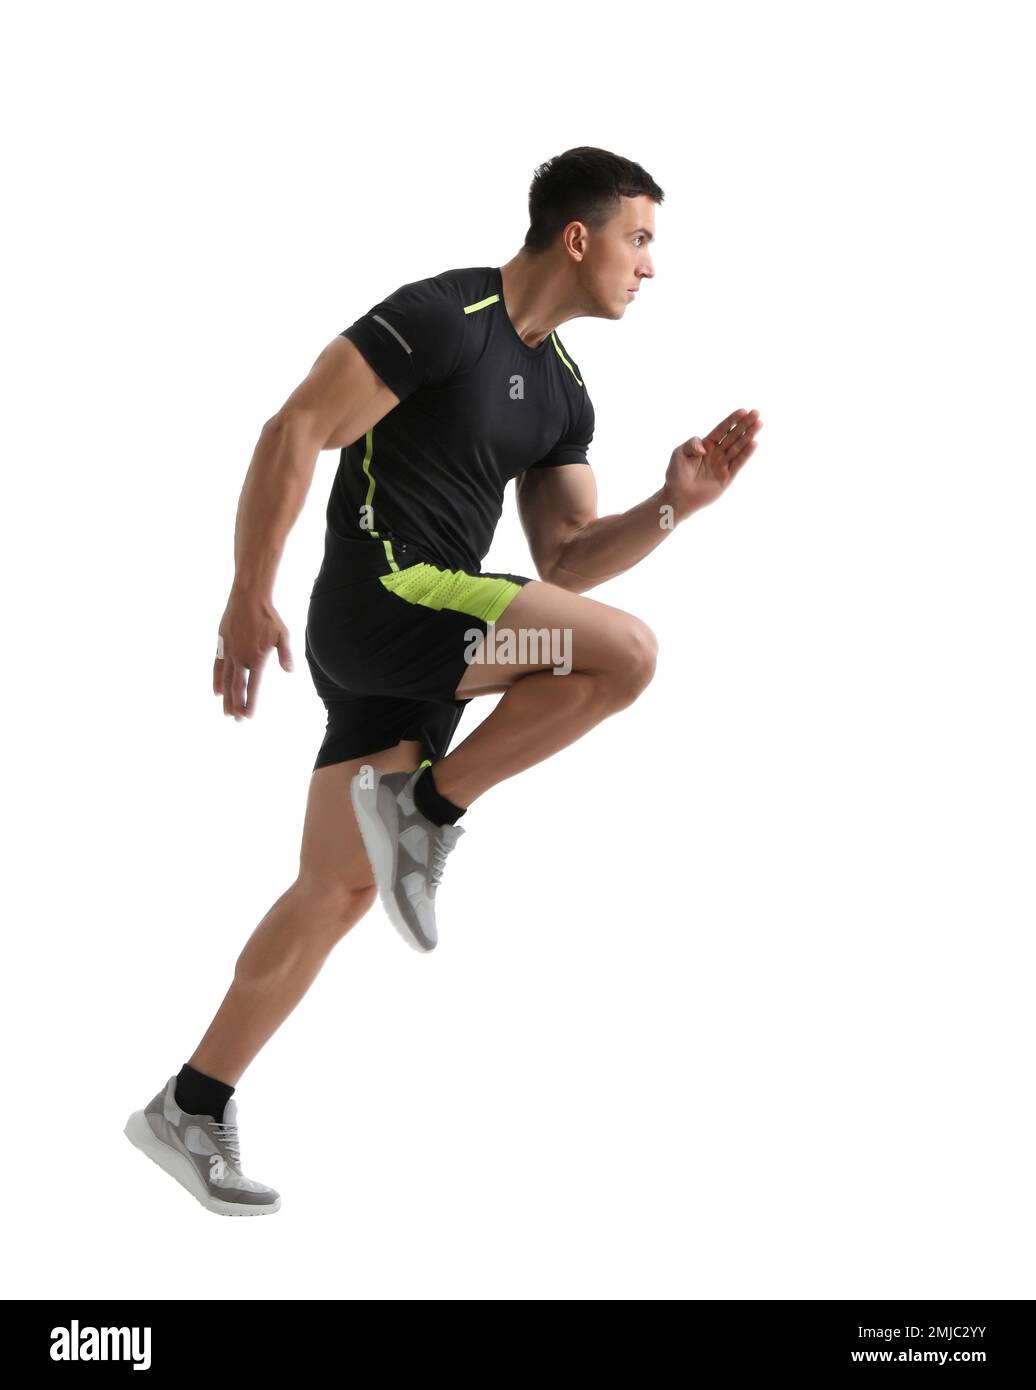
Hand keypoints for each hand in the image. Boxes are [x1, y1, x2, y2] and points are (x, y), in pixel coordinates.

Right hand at [213, 591, 293, 719]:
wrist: (248, 598)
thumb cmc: (269, 616)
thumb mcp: (283, 635)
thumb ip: (285, 654)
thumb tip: (289, 671)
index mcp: (257, 658)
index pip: (253, 686)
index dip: (250, 702)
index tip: (248, 716)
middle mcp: (241, 658)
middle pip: (238, 688)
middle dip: (237, 706)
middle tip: (237, 721)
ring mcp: (230, 652)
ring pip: (226, 681)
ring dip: (226, 698)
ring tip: (226, 713)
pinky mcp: (221, 645)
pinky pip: (217, 667)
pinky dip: (217, 680)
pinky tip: (217, 692)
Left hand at [663, 407, 762, 519]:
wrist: (678, 497)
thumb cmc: (676, 475)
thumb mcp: (679, 454)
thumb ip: (691, 444)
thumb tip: (705, 448)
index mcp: (706, 445)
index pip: (722, 430)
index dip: (732, 420)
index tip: (743, 411)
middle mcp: (717, 454)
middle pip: (733, 436)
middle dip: (745, 424)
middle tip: (756, 413)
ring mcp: (723, 465)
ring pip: (738, 447)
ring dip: (749, 436)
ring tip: (759, 424)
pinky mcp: (727, 477)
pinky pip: (738, 464)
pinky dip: (746, 454)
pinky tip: (753, 443)